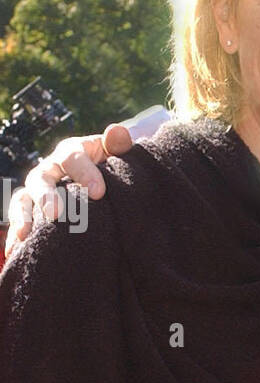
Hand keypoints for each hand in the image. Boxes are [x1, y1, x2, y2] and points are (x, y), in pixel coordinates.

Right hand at [4, 124, 132, 256]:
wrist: (105, 181)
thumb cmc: (113, 166)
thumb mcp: (117, 153)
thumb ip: (119, 144)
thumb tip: (120, 132)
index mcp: (72, 152)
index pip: (73, 158)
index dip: (84, 173)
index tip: (99, 193)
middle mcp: (50, 169)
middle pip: (41, 178)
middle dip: (46, 196)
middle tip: (55, 213)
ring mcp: (38, 190)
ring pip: (23, 199)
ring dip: (22, 215)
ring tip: (25, 234)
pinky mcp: (32, 210)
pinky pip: (21, 220)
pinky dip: (17, 234)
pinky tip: (17, 250)